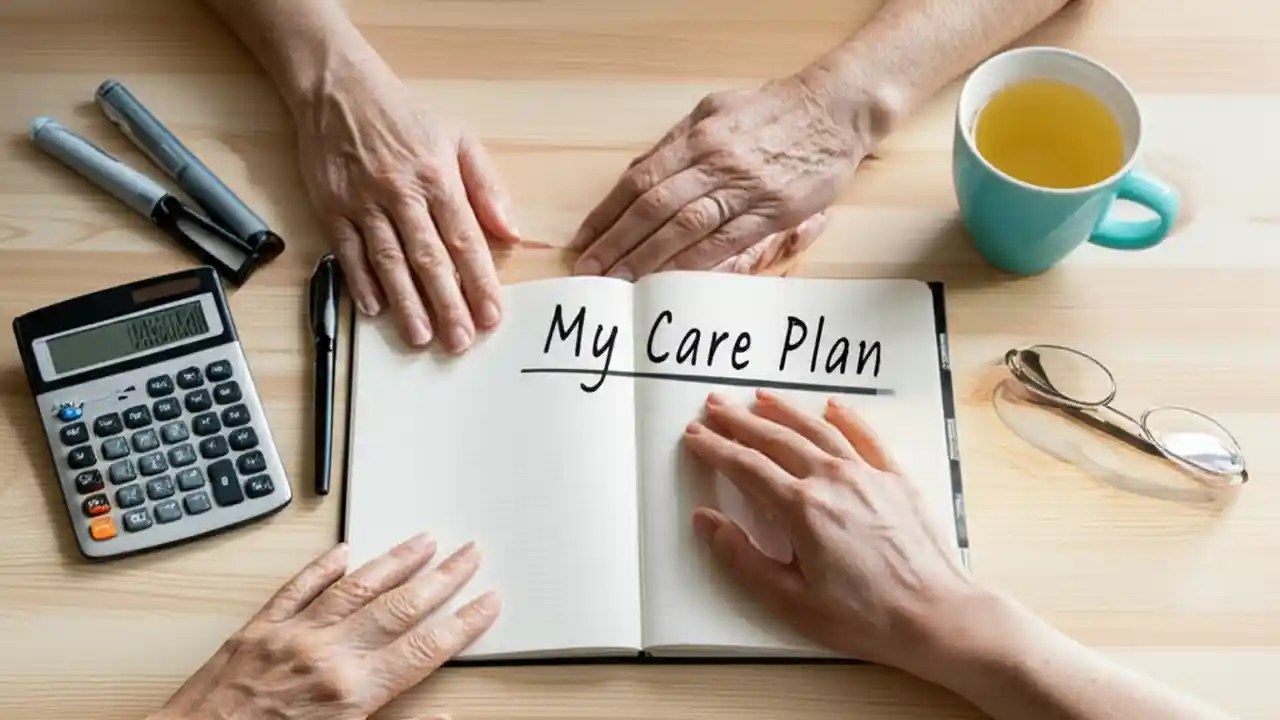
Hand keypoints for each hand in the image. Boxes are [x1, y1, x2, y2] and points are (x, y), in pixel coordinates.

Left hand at [149, 535, 498, 719]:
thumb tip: (444, 718)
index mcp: (353, 691)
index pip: (425, 648)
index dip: (462, 624)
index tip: (487, 602)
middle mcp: (327, 654)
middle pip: (400, 607)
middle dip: (442, 578)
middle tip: (470, 553)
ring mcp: (293, 635)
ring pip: (356, 586)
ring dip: (394, 561)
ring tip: (423, 541)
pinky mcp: (258, 630)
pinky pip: (296, 589)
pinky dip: (322, 567)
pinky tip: (342, 552)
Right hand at [295, 45, 519, 351]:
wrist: (339, 89)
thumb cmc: (403, 116)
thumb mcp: (459, 138)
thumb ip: (487, 188)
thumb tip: (511, 232)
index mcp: (437, 178)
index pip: (464, 239)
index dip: (479, 281)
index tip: (491, 316)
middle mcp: (401, 193)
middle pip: (428, 258)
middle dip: (447, 304)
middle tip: (460, 341)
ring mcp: (363, 203)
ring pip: (388, 261)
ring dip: (406, 303)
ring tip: (421, 337)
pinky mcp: (332, 208)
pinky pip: (348, 252)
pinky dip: (360, 283)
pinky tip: (375, 310)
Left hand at [570, 74, 865, 277]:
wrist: (836, 110)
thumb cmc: (772, 111)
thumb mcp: (714, 111)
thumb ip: (675, 144)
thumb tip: (636, 174)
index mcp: (698, 136)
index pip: (639, 180)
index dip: (607, 213)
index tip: (584, 240)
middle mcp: (716, 162)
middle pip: (654, 207)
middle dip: (617, 243)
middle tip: (590, 271)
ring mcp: (745, 188)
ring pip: (684, 228)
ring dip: (646, 259)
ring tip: (619, 282)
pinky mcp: (773, 212)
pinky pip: (726, 242)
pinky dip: (694, 263)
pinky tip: (670, 280)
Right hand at [682, 390, 972, 670]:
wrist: (935, 615)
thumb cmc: (866, 617)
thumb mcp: (791, 600)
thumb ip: (742, 557)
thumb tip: (708, 521)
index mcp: (802, 509)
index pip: (746, 467)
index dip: (716, 448)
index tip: (696, 435)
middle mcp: (833, 480)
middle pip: (776, 438)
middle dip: (741, 420)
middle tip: (717, 406)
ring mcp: (867, 475)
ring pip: (817, 429)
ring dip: (784, 410)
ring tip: (760, 397)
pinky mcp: (896, 479)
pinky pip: (866, 436)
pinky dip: (846, 416)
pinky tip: (832, 405)